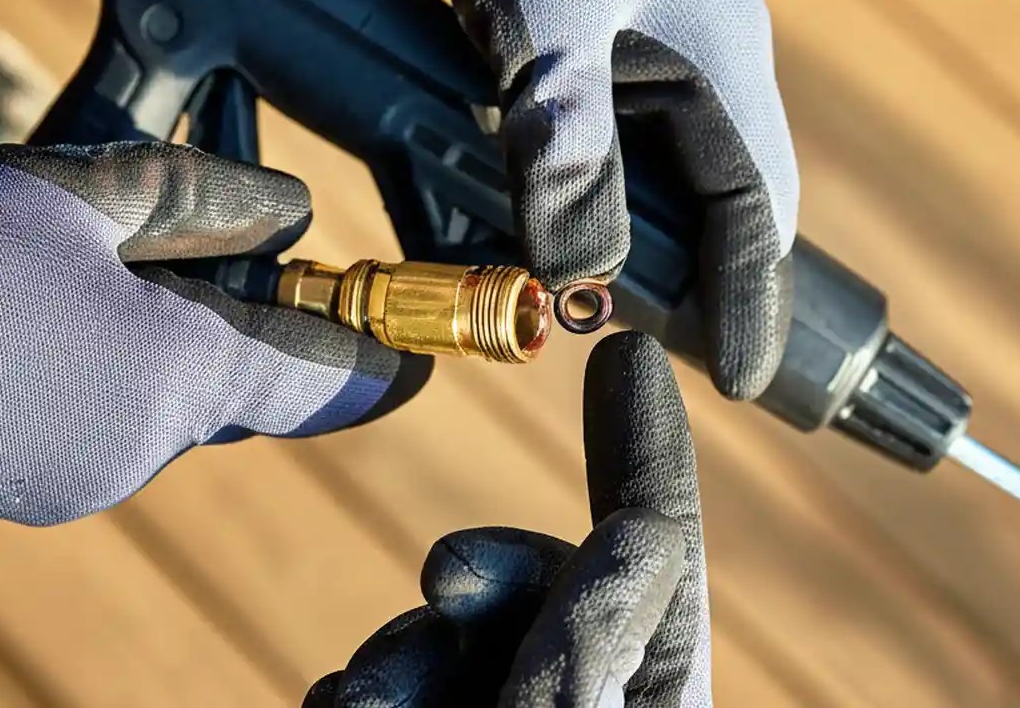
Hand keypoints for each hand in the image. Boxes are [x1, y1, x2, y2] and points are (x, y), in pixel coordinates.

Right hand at [0, 142, 429, 525]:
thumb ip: (203, 203)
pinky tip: (65, 323)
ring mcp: (93, 475)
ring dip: (181, 343)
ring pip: (185, 402)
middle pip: (253, 383)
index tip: (423, 354)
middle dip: (258, 324)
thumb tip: (291, 212)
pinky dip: (126, 374)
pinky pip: (125, 425)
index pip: (330, 381)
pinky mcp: (46, 486)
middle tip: (235, 254)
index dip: (388, 364)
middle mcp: (151, 443)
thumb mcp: (78, 196)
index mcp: (181, 372)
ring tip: (114, 273)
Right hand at [305, 332, 710, 706]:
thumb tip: (641, 526)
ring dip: (402, 651)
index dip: (645, 446)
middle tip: (446, 578)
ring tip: (370, 704)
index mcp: (648, 696)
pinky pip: (387, 688)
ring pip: (448, 635)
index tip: (628, 348)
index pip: (657, 548)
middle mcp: (580, 699)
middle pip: (540, 579)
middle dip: (485, 566)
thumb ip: (594, 643)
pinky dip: (363, 690)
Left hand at [451, 0, 797, 400]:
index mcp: (722, 63)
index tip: (748, 381)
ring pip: (664, 170)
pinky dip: (583, 185)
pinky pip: (607, 134)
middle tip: (671, 348)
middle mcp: (699, 62)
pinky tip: (545, 209)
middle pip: (722, 199)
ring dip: (638, 234)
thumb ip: (568, 154)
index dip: (754, 300)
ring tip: (609, 299)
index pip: (760, 211)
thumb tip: (579, 277)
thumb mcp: (550, 31)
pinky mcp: (599, 40)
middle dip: (702, 277)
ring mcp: (651, 47)